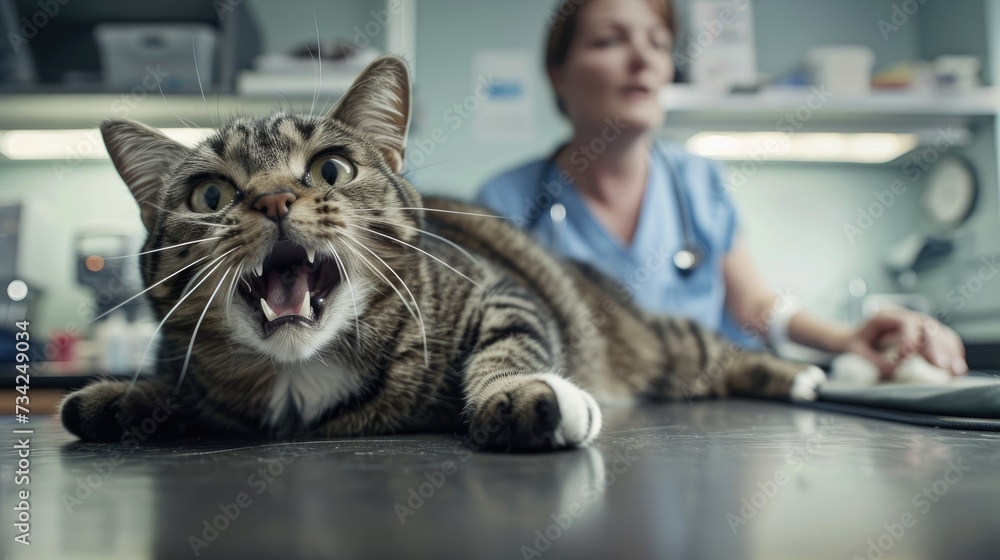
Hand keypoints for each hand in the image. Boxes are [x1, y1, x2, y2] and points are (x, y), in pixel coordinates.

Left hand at [844, 309, 967, 377]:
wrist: (858, 337)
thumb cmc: (856, 341)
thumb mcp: (855, 348)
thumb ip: (871, 358)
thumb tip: (891, 371)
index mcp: (886, 316)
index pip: (905, 323)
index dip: (910, 338)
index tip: (909, 355)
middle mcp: (906, 317)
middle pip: (927, 328)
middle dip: (936, 347)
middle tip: (943, 366)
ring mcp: (918, 325)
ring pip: (940, 334)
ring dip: (950, 352)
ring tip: (957, 371)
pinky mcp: (926, 335)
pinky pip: (944, 340)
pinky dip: (953, 352)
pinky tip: (958, 368)